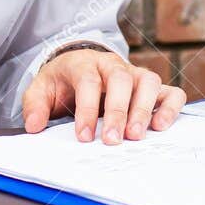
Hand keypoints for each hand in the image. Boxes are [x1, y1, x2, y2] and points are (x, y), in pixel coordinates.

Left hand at [21, 49, 185, 143]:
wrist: (77, 66)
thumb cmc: (62, 82)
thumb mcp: (41, 89)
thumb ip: (35, 106)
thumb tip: (34, 126)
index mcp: (84, 64)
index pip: (88, 82)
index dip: (87, 109)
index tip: (84, 137)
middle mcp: (112, 65)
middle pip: (121, 80)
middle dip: (118, 112)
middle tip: (112, 140)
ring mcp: (134, 74)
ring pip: (148, 82)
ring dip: (144, 110)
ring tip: (136, 136)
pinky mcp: (150, 87)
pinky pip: (170, 91)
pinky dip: (170, 108)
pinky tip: (160, 127)